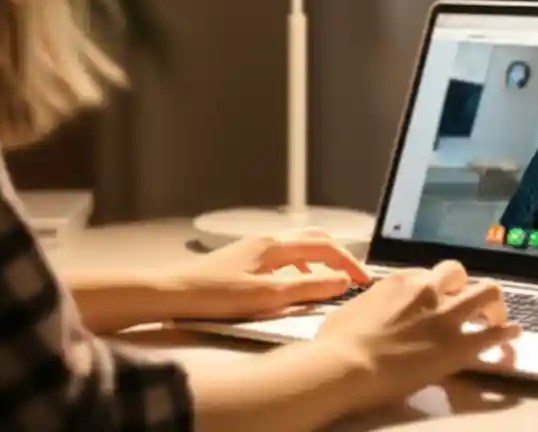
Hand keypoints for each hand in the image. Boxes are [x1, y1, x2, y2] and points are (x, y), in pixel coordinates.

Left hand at [172, 228, 371, 319]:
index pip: (325, 248)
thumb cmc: (215, 295)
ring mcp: (256, 247)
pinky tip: (298, 286)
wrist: (173, 293)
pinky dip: (303, 267)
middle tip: (356, 276)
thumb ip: (307, 290)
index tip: (363, 282)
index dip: (349, 264)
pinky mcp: (247, 259)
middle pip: (316, 239)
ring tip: (333, 282)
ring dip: (322, 261)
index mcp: (275, 245)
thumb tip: (341, 282)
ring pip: (300, 247)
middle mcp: (268, 240)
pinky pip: (286, 256)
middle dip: (340, 255)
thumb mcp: (267, 297)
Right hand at [313, 261, 521, 409]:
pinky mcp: (459, 345)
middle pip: (461, 275)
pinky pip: (495, 334)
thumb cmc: (338, 340)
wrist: (348, 364)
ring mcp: (447, 316)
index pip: (430, 275)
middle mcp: (429, 289)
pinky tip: (513, 337)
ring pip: (488, 292)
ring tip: (498, 319)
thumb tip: (370, 309)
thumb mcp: (353, 308)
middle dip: (467, 288)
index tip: (437, 302)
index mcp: (402, 280)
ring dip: (494, 305)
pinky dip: (507, 334)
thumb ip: (372, 303)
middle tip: (469, 307)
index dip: (437, 288)